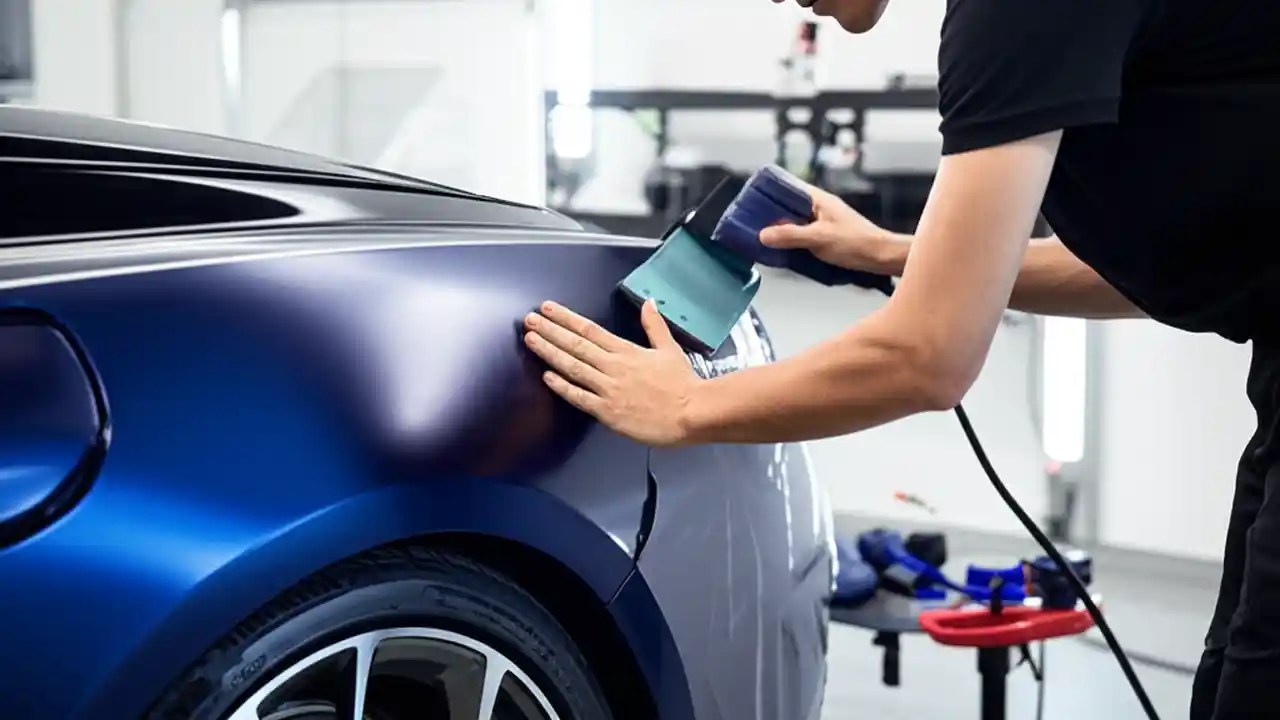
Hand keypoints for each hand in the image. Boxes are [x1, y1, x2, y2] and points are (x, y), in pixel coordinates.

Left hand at [523, 299, 700, 446]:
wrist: (692, 413)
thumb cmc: (683, 384)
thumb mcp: (669, 349)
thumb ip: (654, 326)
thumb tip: (649, 303)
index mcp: (627, 351)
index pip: (590, 330)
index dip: (566, 318)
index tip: (548, 309)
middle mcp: (614, 367)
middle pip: (575, 345)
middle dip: (550, 331)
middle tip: (530, 320)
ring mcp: (609, 389)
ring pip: (573, 367)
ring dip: (550, 352)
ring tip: (531, 340)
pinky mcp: (608, 412)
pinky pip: (579, 397)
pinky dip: (562, 386)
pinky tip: (547, 376)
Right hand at [758, 182, 895, 272]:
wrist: (880, 258)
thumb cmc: (855, 243)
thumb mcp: (819, 238)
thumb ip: (791, 235)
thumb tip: (763, 234)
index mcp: (818, 199)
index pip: (788, 188)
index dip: (769, 193)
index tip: (751, 201)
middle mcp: (818, 207)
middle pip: (787, 207)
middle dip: (770, 216)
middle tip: (751, 225)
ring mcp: (821, 222)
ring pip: (793, 223)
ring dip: (780, 231)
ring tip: (762, 240)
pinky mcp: (824, 237)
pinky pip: (801, 236)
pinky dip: (790, 242)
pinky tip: (782, 251)